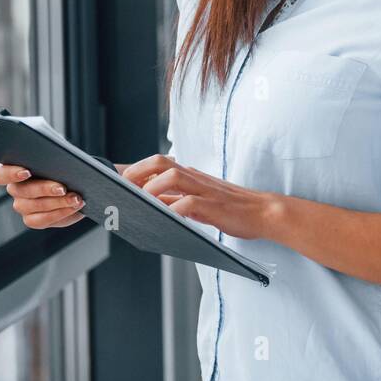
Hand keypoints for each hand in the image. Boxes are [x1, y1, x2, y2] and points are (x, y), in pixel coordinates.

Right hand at [0, 163, 86, 228]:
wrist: (76, 184)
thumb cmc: (63, 167)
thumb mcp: (58, 159)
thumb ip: (53, 159)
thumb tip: (58, 162)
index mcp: (14, 172)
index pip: (2, 175)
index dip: (11, 174)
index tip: (27, 172)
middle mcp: (16, 190)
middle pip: (23, 191)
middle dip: (45, 189)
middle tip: (62, 188)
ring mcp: (23, 206)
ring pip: (35, 206)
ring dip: (58, 202)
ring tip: (75, 198)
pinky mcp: (33, 220)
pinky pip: (43, 220)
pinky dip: (61, 213)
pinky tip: (74, 207)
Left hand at [121, 154, 277, 240]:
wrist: (264, 212)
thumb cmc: (232, 208)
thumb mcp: (200, 201)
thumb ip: (177, 200)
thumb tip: (150, 204)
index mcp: (192, 175)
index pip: (158, 163)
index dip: (135, 169)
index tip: (116, 179)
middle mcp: (196, 177)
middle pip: (160, 162)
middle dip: (137, 172)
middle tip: (121, 187)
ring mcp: (205, 189)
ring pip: (172, 176)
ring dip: (152, 187)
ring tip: (138, 201)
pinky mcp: (214, 205)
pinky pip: (189, 203)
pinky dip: (173, 209)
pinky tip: (164, 217)